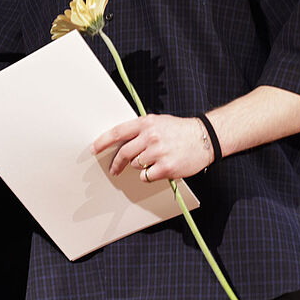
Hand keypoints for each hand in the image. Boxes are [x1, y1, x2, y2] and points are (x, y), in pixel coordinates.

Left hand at [91, 114, 212, 181]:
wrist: (205, 138)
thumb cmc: (180, 131)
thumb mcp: (158, 122)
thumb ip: (140, 130)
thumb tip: (121, 141)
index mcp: (146, 123)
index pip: (118, 132)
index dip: (103, 141)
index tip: (94, 149)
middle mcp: (150, 136)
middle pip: (124, 153)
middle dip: (117, 163)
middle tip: (114, 169)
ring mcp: (158, 152)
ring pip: (136, 165)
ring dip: (140, 166)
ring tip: (155, 160)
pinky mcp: (166, 167)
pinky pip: (146, 176)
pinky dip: (149, 175)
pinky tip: (160, 169)